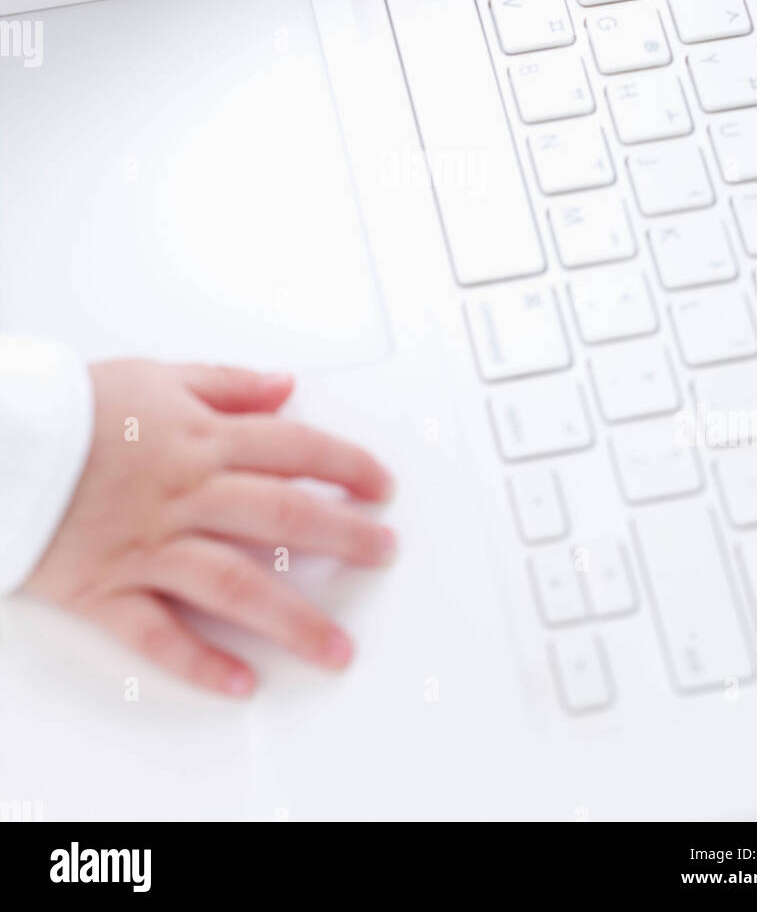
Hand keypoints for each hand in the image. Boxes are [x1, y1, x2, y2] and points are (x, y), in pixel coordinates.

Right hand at [25, 360, 394, 696]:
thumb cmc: (72, 408)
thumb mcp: (155, 375)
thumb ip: (227, 384)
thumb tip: (286, 386)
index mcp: (199, 439)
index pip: (295, 449)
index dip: (347, 465)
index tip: (381, 485)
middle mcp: (184, 493)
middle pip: (282, 515)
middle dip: (344, 537)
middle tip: (384, 555)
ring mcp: (148, 545)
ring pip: (234, 584)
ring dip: (292, 619)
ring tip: (336, 648)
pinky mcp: (106, 589)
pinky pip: (157, 635)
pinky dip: (199, 663)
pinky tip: (241, 682)